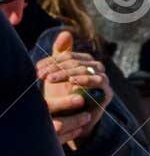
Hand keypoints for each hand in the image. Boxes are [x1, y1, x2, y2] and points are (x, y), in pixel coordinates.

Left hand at [37, 29, 111, 144]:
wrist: (73, 123)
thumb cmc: (64, 97)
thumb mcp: (58, 76)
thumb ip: (59, 55)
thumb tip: (66, 32)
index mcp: (84, 61)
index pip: (67, 56)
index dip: (51, 61)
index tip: (36, 70)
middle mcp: (95, 67)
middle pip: (75, 62)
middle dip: (56, 68)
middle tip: (41, 76)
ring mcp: (102, 78)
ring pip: (85, 69)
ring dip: (67, 73)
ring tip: (51, 79)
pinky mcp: (107, 91)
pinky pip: (98, 81)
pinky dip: (85, 80)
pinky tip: (72, 82)